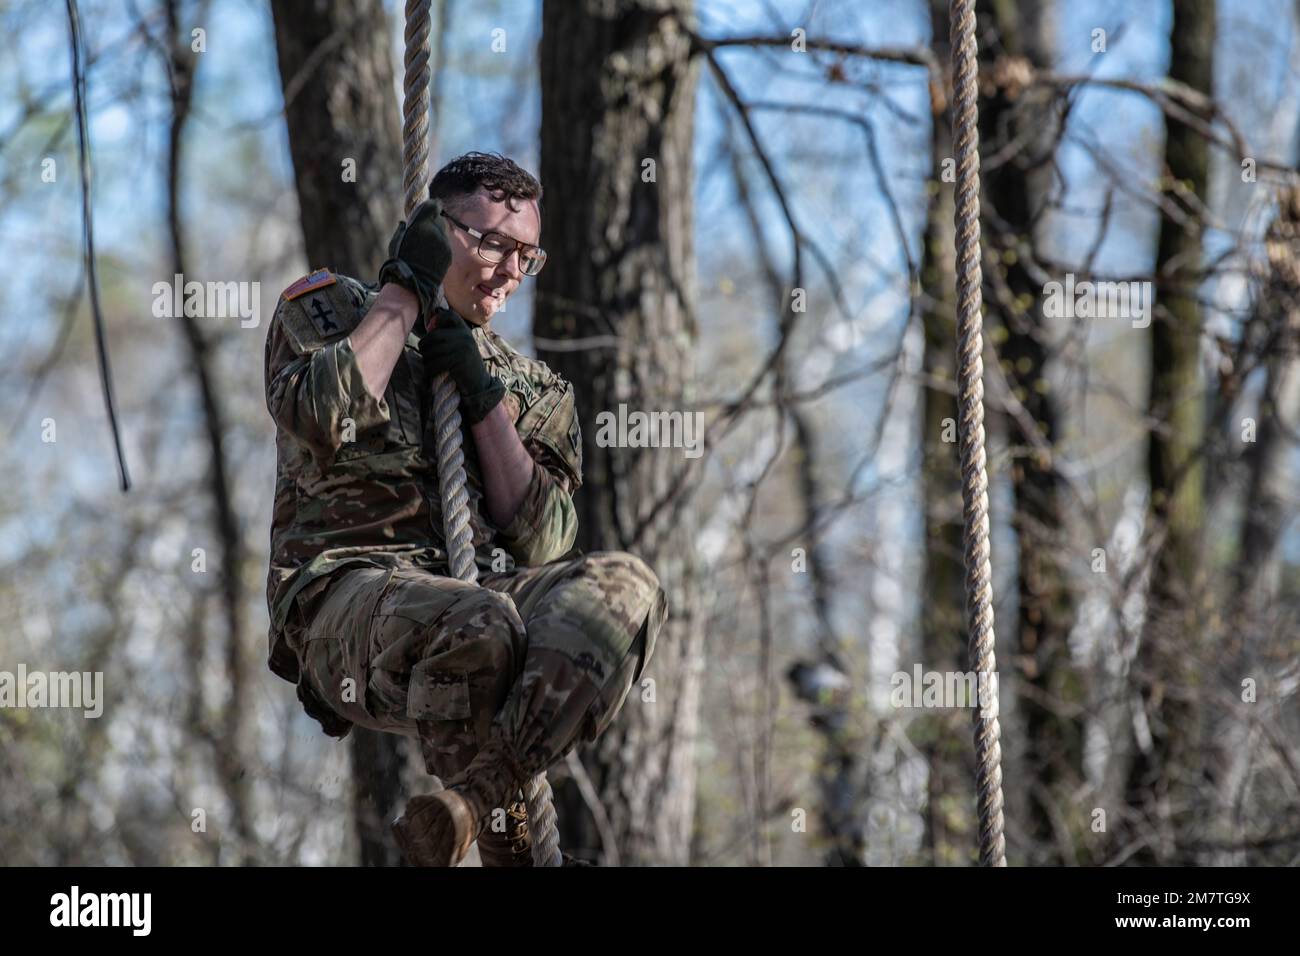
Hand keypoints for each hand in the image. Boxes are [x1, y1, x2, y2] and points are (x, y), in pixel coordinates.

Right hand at [377, 199, 452, 319]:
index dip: (433, 206)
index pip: (434, 206)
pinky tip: (430, 254)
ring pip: (443, 232)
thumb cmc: (401, 260)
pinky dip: (439, 246)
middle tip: (424, 229)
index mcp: (421, 224)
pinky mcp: (449, 254)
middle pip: (439, 219)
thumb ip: (404, 228)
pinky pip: (445, 245)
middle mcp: (435, 231)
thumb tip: (406, 223)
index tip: (431, 207)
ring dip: (437, 234)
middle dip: (433, 222)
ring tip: (426, 244)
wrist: (414, 282)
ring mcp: (444, 243)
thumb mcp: (397, 240)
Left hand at [418, 307, 504, 424]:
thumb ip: (448, 334)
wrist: (479, 383)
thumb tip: (430, 322)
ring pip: (431, 351)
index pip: (448, 315)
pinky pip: (434, 363)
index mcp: (464, 330)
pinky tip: (433, 372)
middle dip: (425, 347)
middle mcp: (464, 335)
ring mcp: (461, 347)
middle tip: (426, 355)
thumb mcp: (461, 345)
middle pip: (433, 336)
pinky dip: (430, 370)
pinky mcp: (457, 360)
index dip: (436, 320)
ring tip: (430, 365)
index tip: (432, 330)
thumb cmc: (464, 364)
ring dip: (426, 360)